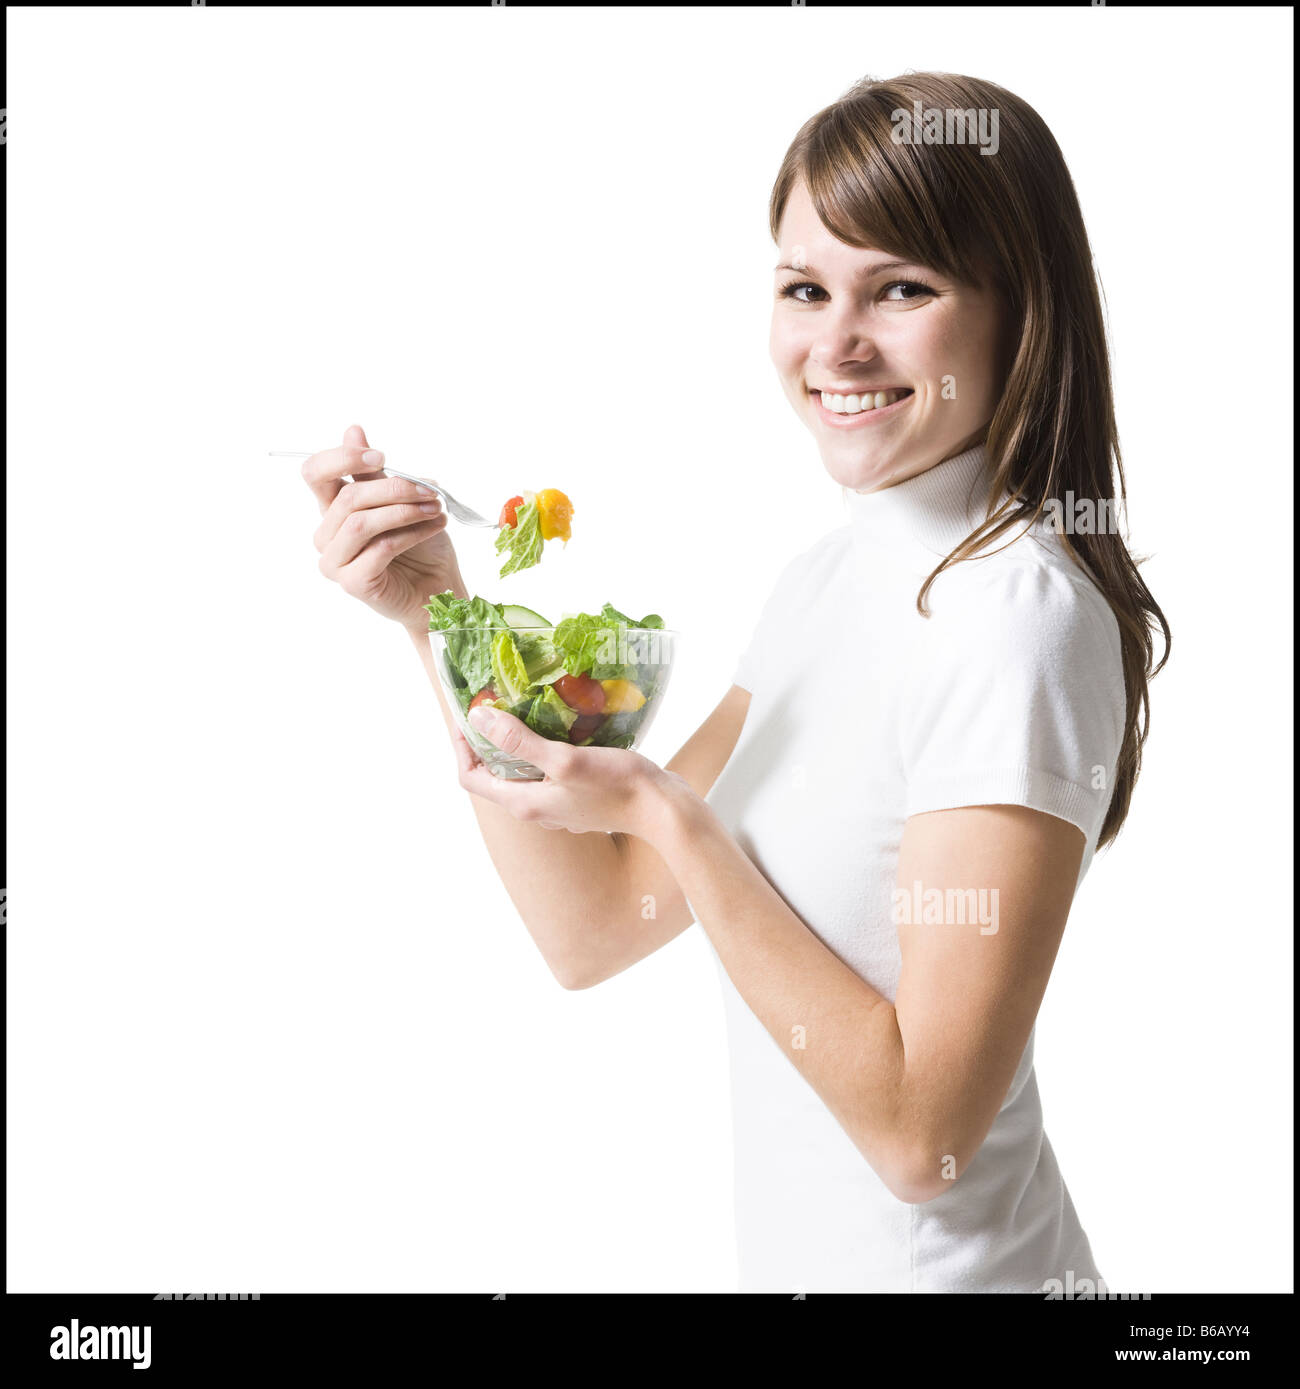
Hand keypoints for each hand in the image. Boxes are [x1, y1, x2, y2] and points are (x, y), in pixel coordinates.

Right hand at [303, 423, 465, 631]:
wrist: (438, 588)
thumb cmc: (419, 546)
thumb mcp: (399, 501)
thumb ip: (374, 473)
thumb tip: (353, 430)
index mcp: (332, 510)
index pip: (315, 473)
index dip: (343, 458)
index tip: (381, 456)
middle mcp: (327, 535)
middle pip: (348, 497)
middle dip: (394, 488)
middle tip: (431, 489)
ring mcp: (335, 562)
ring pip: (361, 523)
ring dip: (403, 510)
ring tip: (436, 508)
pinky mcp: (353, 583)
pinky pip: (379, 548)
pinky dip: (411, 533)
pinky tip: (434, 527)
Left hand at [456, 705, 692, 840]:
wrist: (663, 810)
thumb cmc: (616, 786)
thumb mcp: (564, 759)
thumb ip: (519, 741)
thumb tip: (477, 718)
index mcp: (525, 803)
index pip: (471, 777)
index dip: (462, 746)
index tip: (466, 714)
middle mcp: (536, 809)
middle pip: (495, 774)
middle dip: (488, 740)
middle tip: (493, 702)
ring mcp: (559, 806)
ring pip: (523, 772)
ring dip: (517, 743)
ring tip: (523, 707)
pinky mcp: (579, 797)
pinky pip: (549, 772)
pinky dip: (544, 748)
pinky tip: (559, 726)